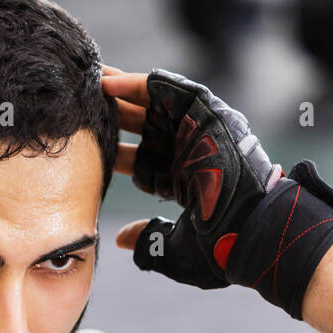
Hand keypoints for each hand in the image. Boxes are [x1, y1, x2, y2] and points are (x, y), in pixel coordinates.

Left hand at [102, 66, 332, 319]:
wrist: (252, 231)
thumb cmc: (222, 248)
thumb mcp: (176, 251)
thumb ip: (149, 243)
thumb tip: (122, 240)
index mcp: (184, 181)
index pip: (143, 162)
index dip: (114, 154)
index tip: (86, 148)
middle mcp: (190, 152)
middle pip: (144, 128)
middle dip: (113, 116)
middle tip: (79, 106)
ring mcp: (199, 130)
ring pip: (152, 104)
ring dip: (120, 92)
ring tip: (88, 82)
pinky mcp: (207, 112)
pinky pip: (168, 90)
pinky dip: (137, 84)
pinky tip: (107, 83)